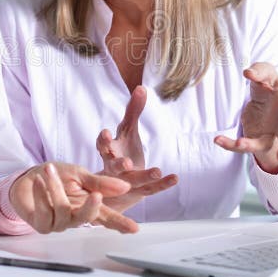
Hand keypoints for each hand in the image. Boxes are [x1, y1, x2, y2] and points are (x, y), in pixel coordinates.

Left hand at [8, 162, 138, 233]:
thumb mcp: (80, 174)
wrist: (29, 177)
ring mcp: (59, 223)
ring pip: (63, 211)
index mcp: (88, 205)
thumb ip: (99, 182)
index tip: (134, 229)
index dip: (121, 223)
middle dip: (92, 207)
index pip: (107, 216)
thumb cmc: (57, 176)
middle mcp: (75, 217)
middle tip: (96, 195)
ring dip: (55, 187)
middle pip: (88, 218)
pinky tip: (39, 182)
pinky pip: (44, 212)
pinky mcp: (42, 225)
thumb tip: (124, 187)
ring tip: (49, 171)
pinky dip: (41, 194)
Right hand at [96, 86, 177, 212]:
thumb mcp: (127, 130)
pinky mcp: (141, 189)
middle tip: (125, 162)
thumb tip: (141, 87)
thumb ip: (133, 110)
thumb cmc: (122, 150)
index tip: (105, 134)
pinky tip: (175, 178)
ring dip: (144, 175)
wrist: (119, 184)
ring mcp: (127, 180)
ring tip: (156, 170)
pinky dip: (164, 183)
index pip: (102, 145)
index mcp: (109, 150)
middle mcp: (115, 167)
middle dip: (117, 163)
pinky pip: (153, 188)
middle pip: (113, 165)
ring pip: (134, 179)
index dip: (103, 141)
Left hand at [214, 62, 277, 173]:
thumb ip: (260, 71)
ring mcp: (268, 134)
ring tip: (239, 143)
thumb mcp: (266, 73)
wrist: (263, 98)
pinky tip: (218, 140)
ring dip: (250, 146)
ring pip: (262, 145)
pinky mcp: (254, 139)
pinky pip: (242, 145)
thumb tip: (248, 73)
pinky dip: (230, 144)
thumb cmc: (268, 84)